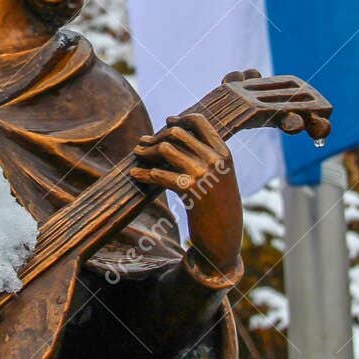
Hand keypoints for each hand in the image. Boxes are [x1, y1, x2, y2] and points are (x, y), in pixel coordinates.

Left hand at [129, 111, 242, 276]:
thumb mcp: (219, 178)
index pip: (199, 121)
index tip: (167, 122)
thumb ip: (205, 157)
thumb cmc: (218, 208)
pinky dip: (144, 173)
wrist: (224, 239)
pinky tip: (135, 174)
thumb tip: (175, 135)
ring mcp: (204, 173)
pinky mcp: (191, 189)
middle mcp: (215, 159)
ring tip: (137, 154)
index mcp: (223, 153)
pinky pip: (160, 174)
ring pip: (166, 149)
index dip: (180, 119)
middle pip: (177, 133)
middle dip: (156, 136)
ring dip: (147, 151)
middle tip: (142, 143)